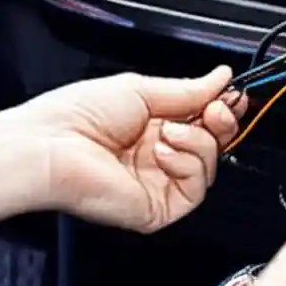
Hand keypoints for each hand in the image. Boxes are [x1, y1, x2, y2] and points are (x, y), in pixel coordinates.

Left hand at [19, 67, 245, 232]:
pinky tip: (162, 151)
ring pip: (208, 165)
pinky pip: (195, 188)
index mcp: (150, 125)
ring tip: (168, 130)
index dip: (221, 108)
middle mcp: (156, 155)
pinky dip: (187, 164)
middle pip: (211, 144)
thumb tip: (221, 77)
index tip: (233, 94)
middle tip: (216, 109)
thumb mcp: (141, 89)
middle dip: (220, 123)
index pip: (201, 121)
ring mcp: (157, 182)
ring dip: (198, 141)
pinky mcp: (158, 208)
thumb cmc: (77, 115)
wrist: (51, 145)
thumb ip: (187, 89)